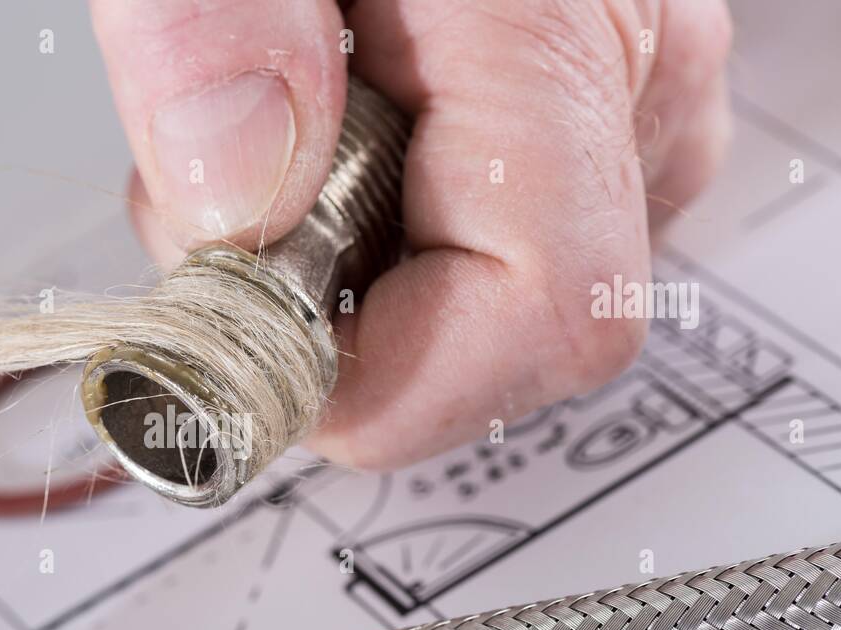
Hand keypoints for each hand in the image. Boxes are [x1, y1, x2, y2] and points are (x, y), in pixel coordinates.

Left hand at [91, 0, 731, 466]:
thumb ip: (213, 27)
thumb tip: (233, 202)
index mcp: (556, 22)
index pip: (536, 318)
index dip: (380, 382)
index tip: (239, 345)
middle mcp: (627, 75)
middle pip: (508, 341)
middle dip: (334, 321)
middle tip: (230, 200)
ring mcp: (622, 98)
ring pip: (499, 305)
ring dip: (353, 276)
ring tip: (283, 142)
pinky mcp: (585, 112)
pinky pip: (500, 242)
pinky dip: (388, 234)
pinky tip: (341, 143)